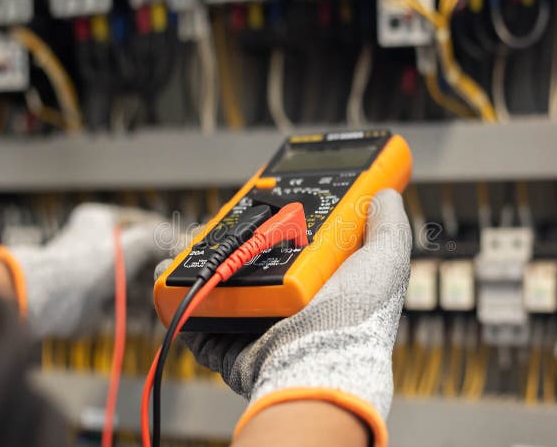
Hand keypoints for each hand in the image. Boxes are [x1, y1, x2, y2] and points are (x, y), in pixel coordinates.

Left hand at [0, 203, 180, 337]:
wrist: (52, 301)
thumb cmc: (82, 263)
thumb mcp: (134, 243)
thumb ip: (161, 239)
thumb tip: (181, 242)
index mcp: (100, 222)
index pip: (141, 223)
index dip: (163, 234)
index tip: (182, 245)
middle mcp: (96, 246)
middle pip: (139, 255)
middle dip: (157, 267)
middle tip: (174, 273)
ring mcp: (94, 275)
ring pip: (133, 281)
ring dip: (150, 290)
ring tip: (163, 295)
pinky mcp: (94, 302)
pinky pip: (124, 304)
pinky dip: (138, 309)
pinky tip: (150, 313)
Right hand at [158, 189, 410, 445]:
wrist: (320, 359)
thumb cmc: (357, 318)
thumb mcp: (385, 262)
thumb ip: (388, 227)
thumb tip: (386, 195)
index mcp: (317, 286)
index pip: (289, 246)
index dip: (273, 222)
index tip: (260, 200)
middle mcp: (286, 306)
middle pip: (247, 262)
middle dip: (226, 238)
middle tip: (216, 220)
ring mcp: (256, 325)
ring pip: (218, 286)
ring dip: (197, 263)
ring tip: (187, 241)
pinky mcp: (230, 343)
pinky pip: (197, 318)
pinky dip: (179, 300)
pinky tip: (168, 275)